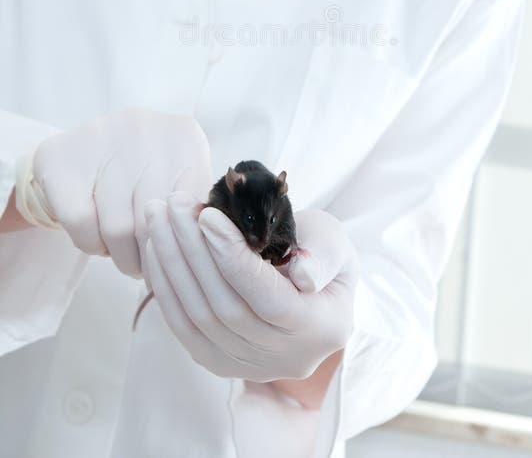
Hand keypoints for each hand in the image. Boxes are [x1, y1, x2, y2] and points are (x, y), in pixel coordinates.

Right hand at [18, 108, 211, 279]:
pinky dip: (92, 245)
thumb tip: (212, 245)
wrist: (79, 152)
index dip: (186, 241)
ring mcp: (99, 137)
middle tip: (151, 270)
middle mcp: (144, 127)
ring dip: (124, 257)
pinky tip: (100, 240)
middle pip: (156, 218)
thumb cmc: (142, 174)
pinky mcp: (60, 157)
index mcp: (183, 134)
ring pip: (118, 227)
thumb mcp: (177, 177)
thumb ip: (196, 204)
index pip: (193, 202)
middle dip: (154, 255)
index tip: (181, 262)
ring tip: (128, 259)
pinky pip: (83, 225)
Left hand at [142, 192, 359, 381]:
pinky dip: (165, 286)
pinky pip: (184, 327)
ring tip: (158, 215)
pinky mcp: (219, 362)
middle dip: (193, 251)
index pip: (270, 299)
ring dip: (171, 263)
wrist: (310, 287)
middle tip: (175, 204)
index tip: (208, 215)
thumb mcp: (335, 244)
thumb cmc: (321, 254)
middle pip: (227, 308)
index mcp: (322, 328)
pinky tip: (156, 247)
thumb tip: (302, 276)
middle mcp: (286, 358)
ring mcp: (250, 366)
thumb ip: (323, 257)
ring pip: (199, 318)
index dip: (234, 257)